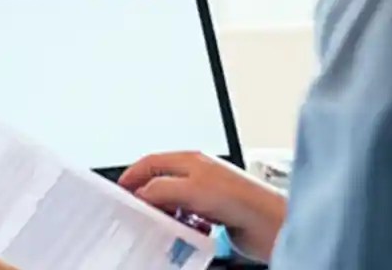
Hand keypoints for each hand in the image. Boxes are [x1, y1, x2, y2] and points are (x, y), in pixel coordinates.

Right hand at [119, 152, 286, 260]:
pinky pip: (188, 220)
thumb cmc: (241, 199)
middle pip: (161, 184)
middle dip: (149, 199)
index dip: (133, 175)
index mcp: (191, 160)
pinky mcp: (216, 215)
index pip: (151, 161)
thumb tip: (141, 193)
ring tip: (165, 225)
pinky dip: (183, 227)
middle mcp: (198, 174)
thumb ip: (160, 188)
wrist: (272, 224)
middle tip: (138, 213)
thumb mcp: (191, 190)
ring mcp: (207, 195)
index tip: (120, 192)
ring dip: (167, 215)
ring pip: (174, 204)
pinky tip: (188, 232)